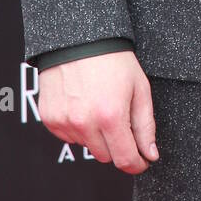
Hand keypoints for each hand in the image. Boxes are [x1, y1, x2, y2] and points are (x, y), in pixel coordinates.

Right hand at [37, 50, 157, 173]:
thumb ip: (145, 125)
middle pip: (106, 156)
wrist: (79, 37)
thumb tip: (150, 154)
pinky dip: (77, 126)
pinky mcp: (50, 118)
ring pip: (86, 146)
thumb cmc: (113, 60)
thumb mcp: (139, 88)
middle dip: (116, 143)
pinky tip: (82, 103)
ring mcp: (64, 121)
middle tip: (119, 117)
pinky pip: (68, 136)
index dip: (137, 163)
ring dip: (95, 134)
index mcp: (111, 116)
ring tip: (98, 104)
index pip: (125, 160)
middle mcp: (85, 123)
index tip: (142, 160)